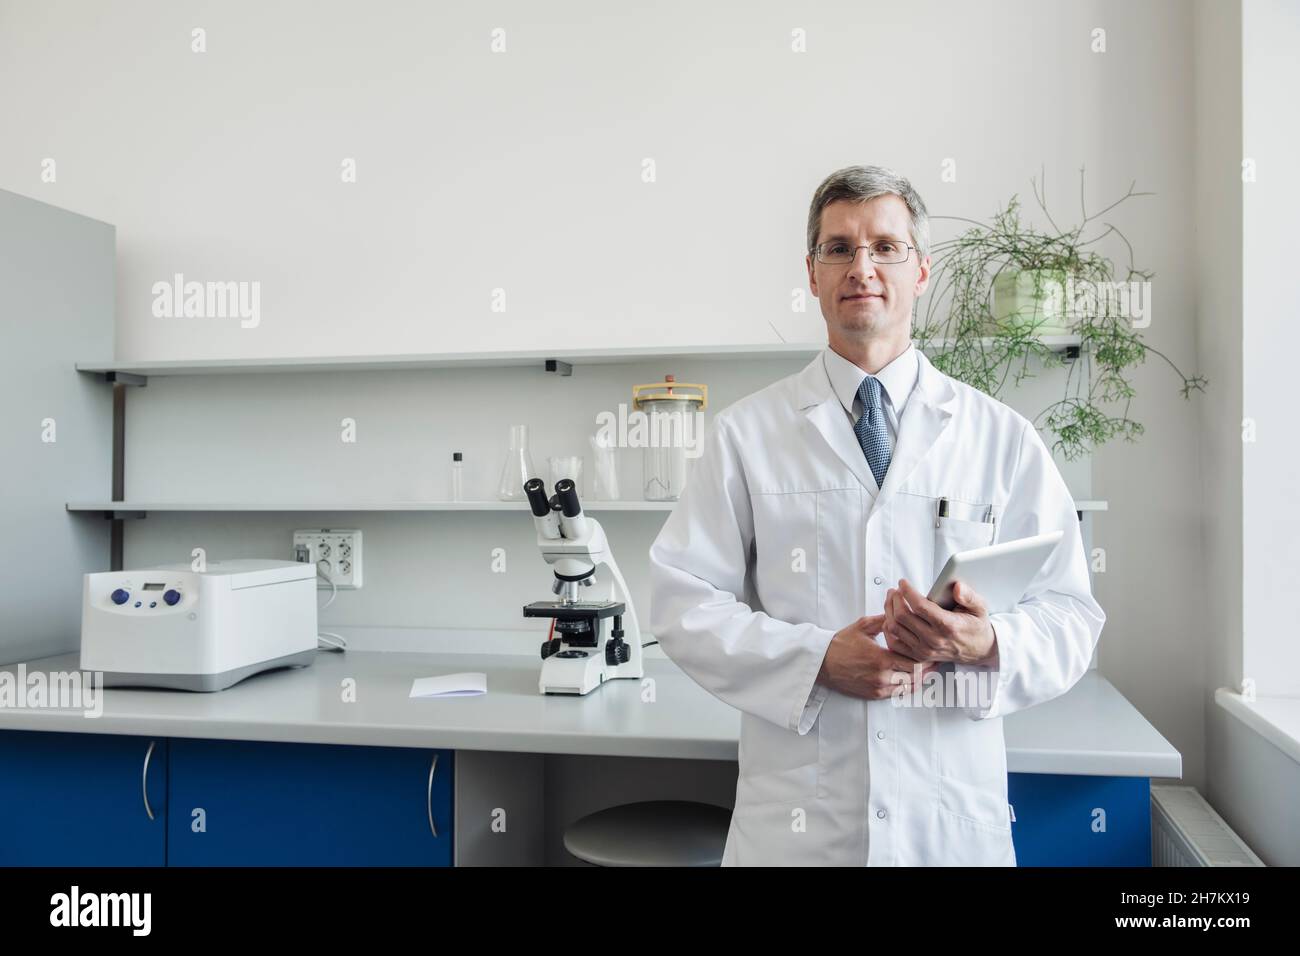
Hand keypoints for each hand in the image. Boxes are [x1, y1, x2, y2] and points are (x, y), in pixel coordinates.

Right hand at [817, 614, 940, 699]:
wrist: (823, 663)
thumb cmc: (840, 644)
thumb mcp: (863, 626)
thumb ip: (884, 619)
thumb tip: (900, 612)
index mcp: (881, 658)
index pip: (914, 662)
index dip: (927, 658)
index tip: (934, 652)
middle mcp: (882, 676)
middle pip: (915, 676)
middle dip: (927, 669)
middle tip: (936, 661)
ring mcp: (878, 688)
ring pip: (909, 687)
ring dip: (919, 679)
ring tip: (928, 671)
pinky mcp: (873, 695)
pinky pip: (897, 693)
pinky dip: (907, 686)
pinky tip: (911, 679)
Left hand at [883, 579, 997, 666]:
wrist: (979, 650)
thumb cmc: (976, 625)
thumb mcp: (980, 607)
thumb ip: (969, 596)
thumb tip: (957, 587)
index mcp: (948, 626)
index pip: (919, 606)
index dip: (907, 591)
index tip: (903, 582)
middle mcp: (934, 640)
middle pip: (902, 616)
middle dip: (895, 598)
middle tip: (895, 590)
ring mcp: (924, 650)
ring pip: (894, 628)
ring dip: (888, 611)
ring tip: (892, 600)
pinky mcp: (918, 656)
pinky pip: (894, 643)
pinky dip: (888, 628)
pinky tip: (890, 616)